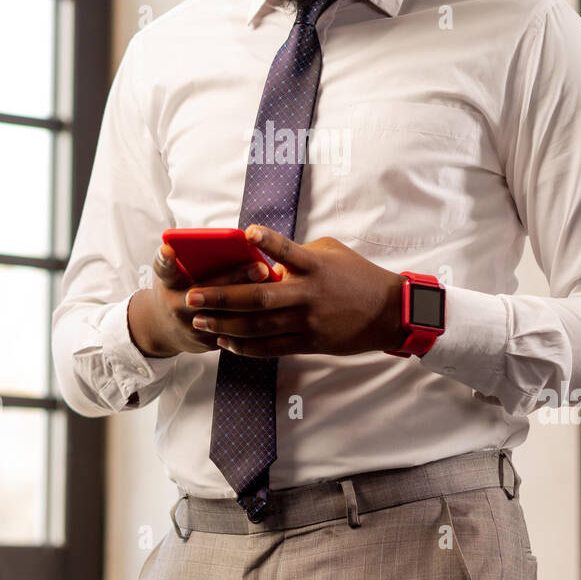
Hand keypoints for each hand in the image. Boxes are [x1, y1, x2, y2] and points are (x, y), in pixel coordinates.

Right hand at [127, 241, 271, 356]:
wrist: (161, 328)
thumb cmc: (176, 288)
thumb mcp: (174, 272)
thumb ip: (189, 257)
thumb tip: (229, 241)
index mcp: (168, 282)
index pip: (164, 268)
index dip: (165, 260)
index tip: (168, 249)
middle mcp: (176, 306)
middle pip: (206, 292)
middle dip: (235, 279)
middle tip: (261, 267)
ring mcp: (192, 327)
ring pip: (225, 316)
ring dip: (251, 302)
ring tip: (274, 288)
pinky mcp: (207, 342)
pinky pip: (235, 332)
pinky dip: (253, 318)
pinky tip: (275, 308)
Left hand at [182, 225, 406, 356]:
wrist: (387, 313)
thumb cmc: (357, 276)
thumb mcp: (331, 252)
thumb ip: (298, 252)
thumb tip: (267, 256)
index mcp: (314, 266)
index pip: (288, 250)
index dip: (268, 242)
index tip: (247, 231)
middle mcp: (308, 294)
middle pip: (259, 298)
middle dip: (223, 297)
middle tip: (193, 295)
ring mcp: (307, 322)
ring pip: (259, 327)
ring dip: (225, 324)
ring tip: (199, 320)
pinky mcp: (309, 342)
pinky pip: (271, 348)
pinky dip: (246, 346)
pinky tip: (225, 341)